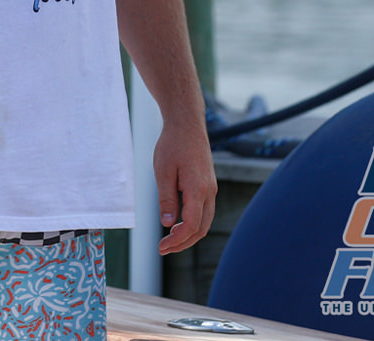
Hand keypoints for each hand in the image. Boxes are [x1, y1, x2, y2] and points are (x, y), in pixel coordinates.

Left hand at [153, 119, 216, 254]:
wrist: (187, 125)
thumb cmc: (173, 145)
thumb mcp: (163, 171)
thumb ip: (167, 198)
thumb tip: (168, 224)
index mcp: (198, 189)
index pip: (191, 226)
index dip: (177, 240)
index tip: (162, 247)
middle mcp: (209, 192)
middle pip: (201, 229)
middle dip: (183, 243)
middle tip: (163, 248)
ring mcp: (211, 189)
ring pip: (205, 222)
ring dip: (189, 235)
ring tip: (169, 240)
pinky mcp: (208, 186)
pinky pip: (204, 212)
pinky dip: (193, 224)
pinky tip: (178, 224)